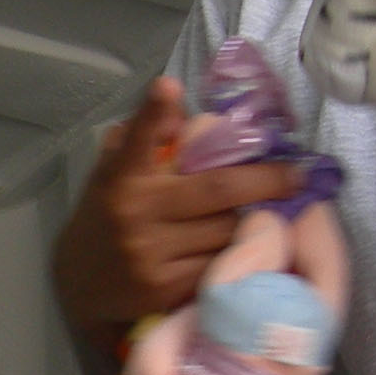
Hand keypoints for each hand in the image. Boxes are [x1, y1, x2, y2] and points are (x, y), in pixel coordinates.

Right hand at [53, 76, 302, 374]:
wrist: (78, 284)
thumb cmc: (109, 217)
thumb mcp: (115, 174)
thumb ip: (142, 142)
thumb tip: (179, 104)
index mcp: (122, 178)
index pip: (137, 141)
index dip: (153, 112)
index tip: (167, 85)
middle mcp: (135, 213)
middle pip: (218, 189)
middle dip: (265, 181)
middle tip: (297, 174)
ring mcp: (149, 254)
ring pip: (226, 230)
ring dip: (250, 222)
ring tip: (267, 216)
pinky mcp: (164, 288)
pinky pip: (220, 265)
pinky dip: (238, 255)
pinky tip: (249, 250)